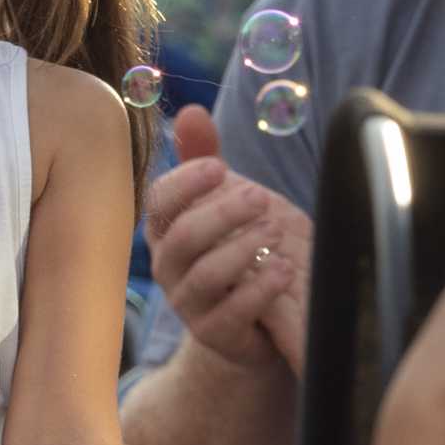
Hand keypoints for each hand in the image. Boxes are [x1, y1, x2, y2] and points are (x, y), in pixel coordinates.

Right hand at [147, 106, 311, 370]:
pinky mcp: (214, 334)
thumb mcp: (221, 202)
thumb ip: (204, 158)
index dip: (186, 183)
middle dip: (222, 214)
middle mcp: (168, 266)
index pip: (159, 201)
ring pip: (205, 275)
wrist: (251, 325)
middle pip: (182, 238)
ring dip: (243, 249)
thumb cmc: (233, 250)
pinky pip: (231, 314)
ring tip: (277, 231)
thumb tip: (191, 111)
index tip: (221, 168)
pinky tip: (285, 269)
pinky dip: (259, 290)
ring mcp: (188, 303)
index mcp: (164, 229)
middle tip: (261, 197)